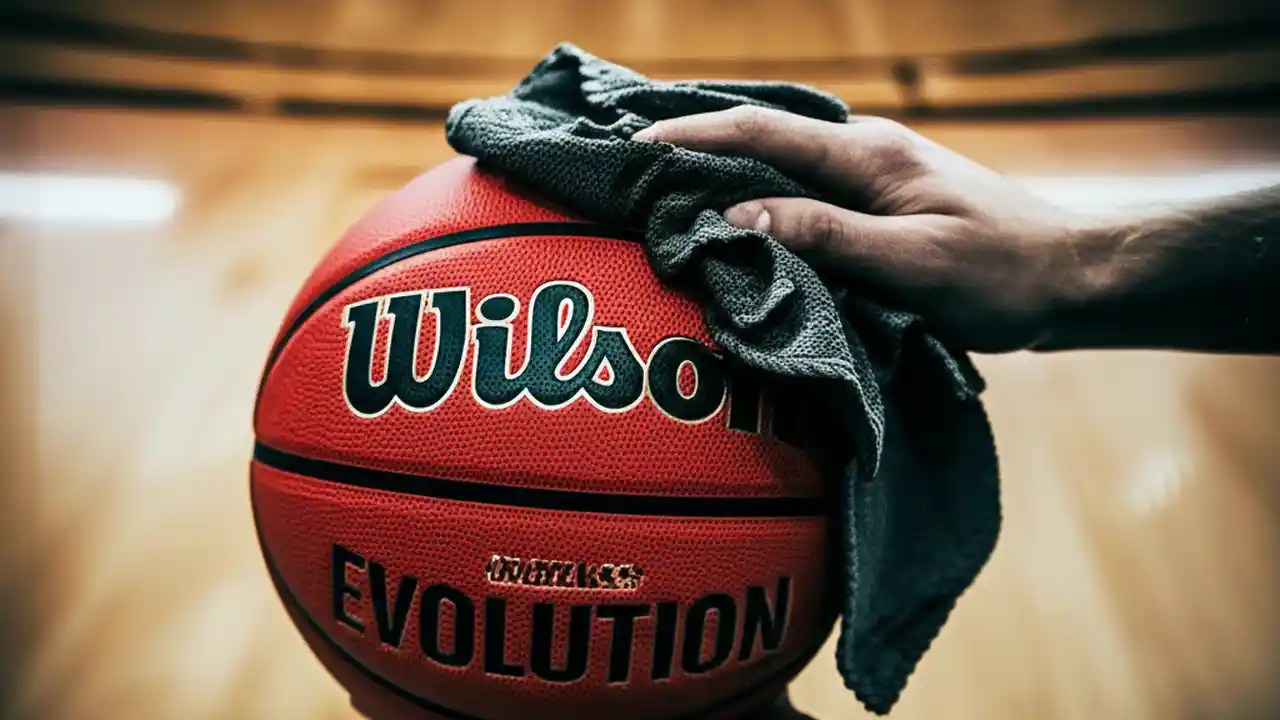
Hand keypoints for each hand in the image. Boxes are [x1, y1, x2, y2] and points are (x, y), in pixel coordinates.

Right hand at [635, 107, 1089, 351]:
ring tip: (669, 188)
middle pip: (763, 136)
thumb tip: (738, 219)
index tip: (636, 150)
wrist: (1070, 275)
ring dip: (726, 169)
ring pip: (782, 160)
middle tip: (634, 165)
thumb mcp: (912, 265)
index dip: (693, 139)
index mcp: (867, 156)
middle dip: (696, 144)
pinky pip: (804, 185)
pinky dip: (761, 192)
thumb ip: (826, 237)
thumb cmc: (999, 276)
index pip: (760, 133)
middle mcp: (864, 150)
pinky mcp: (881, 198)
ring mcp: (874, 171)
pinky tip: (739, 214)